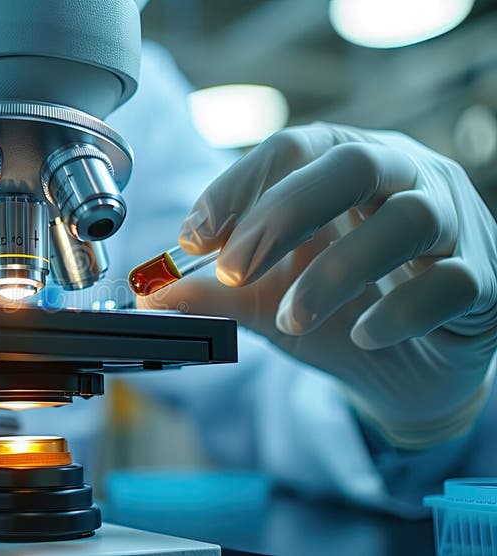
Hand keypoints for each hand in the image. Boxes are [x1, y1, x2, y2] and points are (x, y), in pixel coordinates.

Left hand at [141, 123, 496, 448]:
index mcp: (343, 164)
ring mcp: (451, 223)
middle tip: (234, 268)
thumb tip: (151, 297)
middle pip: (351, 164)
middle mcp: (402, 177)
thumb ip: (216, 293)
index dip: (237, 188)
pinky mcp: (481, 280)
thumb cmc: (335, 312)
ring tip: (291, 316)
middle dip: (284, 214)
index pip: (290, 148)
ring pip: (407, 220)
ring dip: (335, 271)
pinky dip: (398, 310)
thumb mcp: (266, 299)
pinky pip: (450, 282)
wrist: (405, 365)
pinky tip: (361, 335)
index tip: (191, 238)